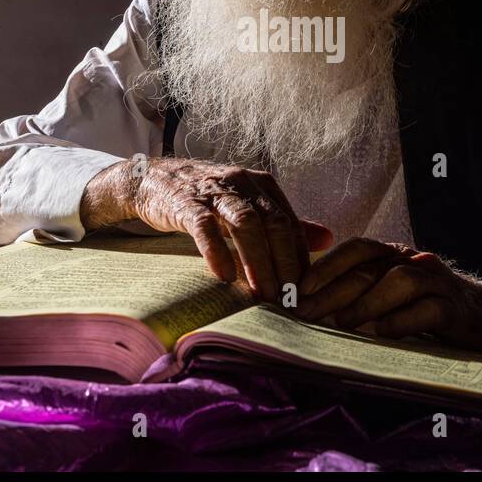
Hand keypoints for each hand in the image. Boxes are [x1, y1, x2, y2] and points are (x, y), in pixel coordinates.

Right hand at [80, 157, 332, 300]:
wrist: (153, 179)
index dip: (300, 260)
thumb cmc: (207, 198)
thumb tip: (328, 239)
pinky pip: (205, 227)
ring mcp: (215, 190)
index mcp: (263, 186)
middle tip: (289, 301)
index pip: (292, 225)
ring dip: (258, 263)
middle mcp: (244, 183)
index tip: (304, 293)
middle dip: (285, 265)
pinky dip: (217, 251)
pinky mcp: (186, 201)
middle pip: (275, 225)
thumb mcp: (248, 206)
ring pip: (246, 225)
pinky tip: (224, 276)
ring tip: (263, 295)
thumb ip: (285, 223)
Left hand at [294, 238, 481, 352]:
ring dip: (367, 302)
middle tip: (307, 313)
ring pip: (401, 282)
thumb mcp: (393, 293)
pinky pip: (429, 309)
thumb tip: (312, 307)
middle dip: (333, 290)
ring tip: (342, 323)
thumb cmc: (427, 306)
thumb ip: (361, 292)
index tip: (300, 288)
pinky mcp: (455, 309)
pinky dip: (403, 320)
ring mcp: (437, 283)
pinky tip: (384, 332)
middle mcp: (415, 261)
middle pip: (371, 269)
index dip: (327, 266)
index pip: (357, 249)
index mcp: (395, 255)